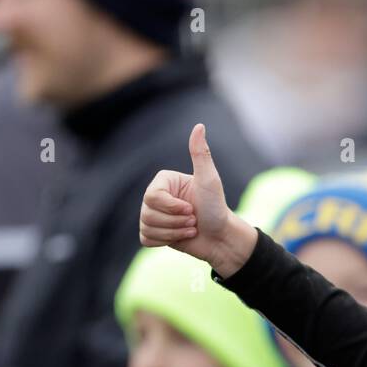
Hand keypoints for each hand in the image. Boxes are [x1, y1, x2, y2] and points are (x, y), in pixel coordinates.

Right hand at [139, 123, 256, 276]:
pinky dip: (165, 240)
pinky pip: (146, 238)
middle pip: (147, 213)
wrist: (221, 237)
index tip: (191, 209)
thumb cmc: (216, 207)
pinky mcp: (153, 233)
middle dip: (175, 221)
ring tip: (190, 228)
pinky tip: (181, 237)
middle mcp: (155, 196)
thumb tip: (199, 126)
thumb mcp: (209, 180)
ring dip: (174, 232)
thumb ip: (201, 154)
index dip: (171, 207)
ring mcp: (153, 214)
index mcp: (164, 181)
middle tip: (193, 220)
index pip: (152, 196)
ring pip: (147, 226)